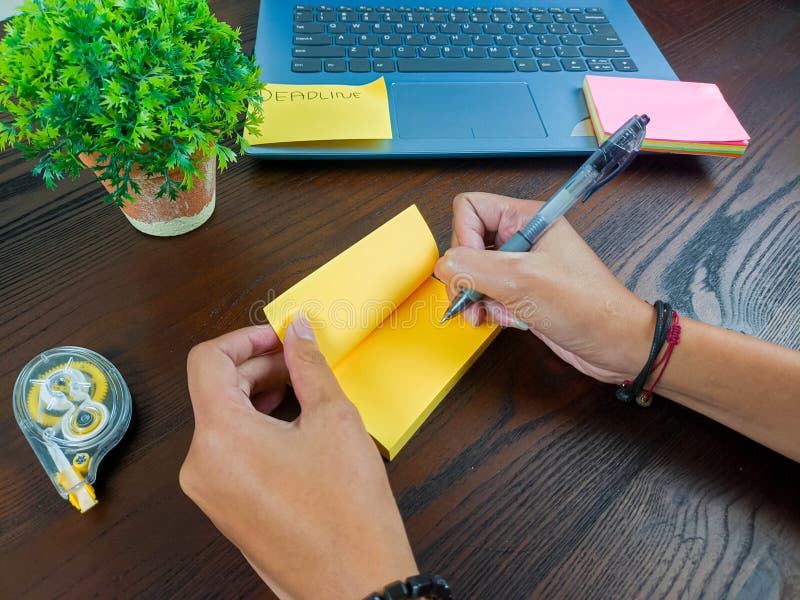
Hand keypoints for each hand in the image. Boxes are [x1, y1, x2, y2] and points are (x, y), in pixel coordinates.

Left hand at [180, 319, 417, 598]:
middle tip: (299, 359)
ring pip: (223, 420)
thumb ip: (309, 366)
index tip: (276, 335)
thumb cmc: (347, 513)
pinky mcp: (224, 507)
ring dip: (258, 396)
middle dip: (258, 367)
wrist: (354, 583)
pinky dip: (256, 427)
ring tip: (300, 390)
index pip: (207, 361)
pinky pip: (229, 450)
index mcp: (220, 437)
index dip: (244, 338)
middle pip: (216, 390)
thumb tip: (298, 334)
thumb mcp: (334, 420)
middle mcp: (202, 465)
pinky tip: (293, 425)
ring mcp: (209, 491)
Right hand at [434, 192, 653, 382]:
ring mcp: (522, 265)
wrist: (615, 344)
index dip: (461, 237)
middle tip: (470, 300)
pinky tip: (504, 321)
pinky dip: (488, 309)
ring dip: (475, 297)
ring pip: (473, 271)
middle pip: (466, 242)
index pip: (470, 208)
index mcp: (526, 217)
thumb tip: (443, 265)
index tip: (471, 269)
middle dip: (465, 275)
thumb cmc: (585, 306)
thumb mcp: (521, 281)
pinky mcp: (522, 290)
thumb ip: (473, 267)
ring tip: (486, 316)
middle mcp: (522, 236)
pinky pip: (487, 293)